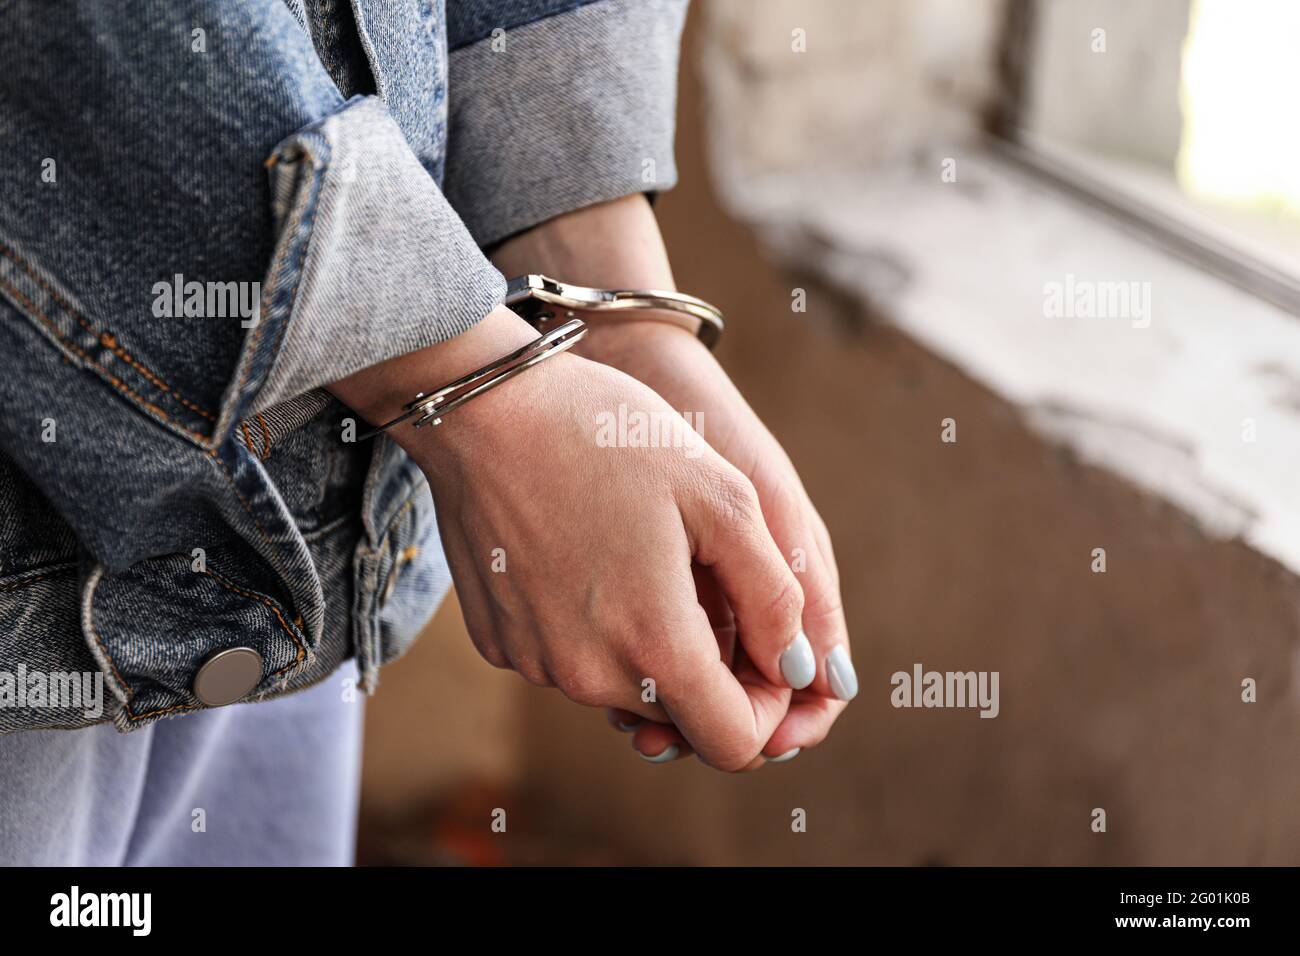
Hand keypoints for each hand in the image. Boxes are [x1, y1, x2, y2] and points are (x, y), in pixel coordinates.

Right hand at [492, 195, 854, 764]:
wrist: (485, 406)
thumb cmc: (611, 436)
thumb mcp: (723, 497)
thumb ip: (775, 597)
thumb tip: (798, 670)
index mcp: (655, 647)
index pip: (732, 743)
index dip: (767, 707)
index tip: (767, 651)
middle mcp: (588, 675)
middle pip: (677, 714)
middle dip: (709, 668)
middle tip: (707, 583)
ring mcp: (535, 661)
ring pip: (622, 685)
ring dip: (649, 643)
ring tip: (646, 557)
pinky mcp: (498, 641)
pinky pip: (567, 657)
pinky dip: (592, 625)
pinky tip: (589, 554)